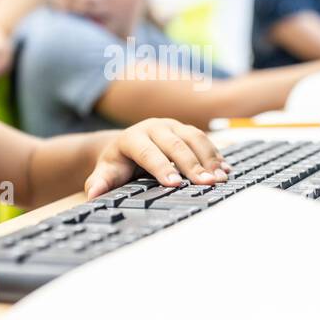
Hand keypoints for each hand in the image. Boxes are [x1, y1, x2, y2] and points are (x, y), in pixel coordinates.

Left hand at [83, 118, 229, 197]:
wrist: (127, 146)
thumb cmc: (118, 164)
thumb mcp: (106, 172)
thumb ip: (100, 182)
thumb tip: (93, 194)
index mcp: (133, 137)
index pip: (148, 152)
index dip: (162, 168)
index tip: (174, 184)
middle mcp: (154, 127)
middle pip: (176, 145)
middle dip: (192, 165)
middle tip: (206, 183)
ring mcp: (173, 126)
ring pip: (194, 138)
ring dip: (209, 159)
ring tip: (220, 179)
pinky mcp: (187, 130)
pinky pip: (205, 139)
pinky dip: (217, 155)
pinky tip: (226, 170)